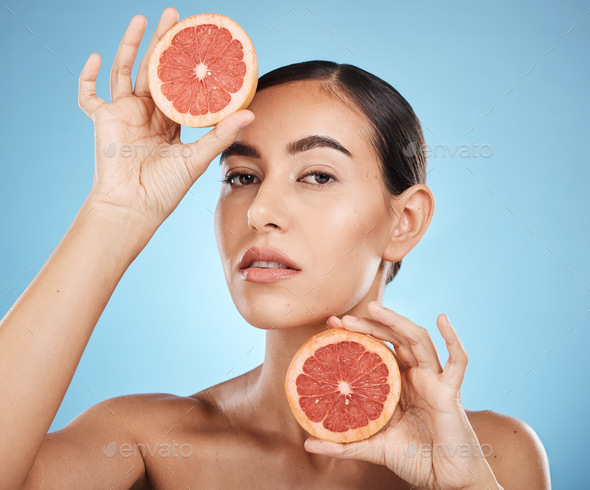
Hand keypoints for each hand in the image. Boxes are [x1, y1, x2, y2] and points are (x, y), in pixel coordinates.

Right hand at [78, 8, 253, 231]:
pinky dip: (88, 77)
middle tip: (174, 16)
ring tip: (143, 19)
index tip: (198, 42)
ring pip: (125, 71)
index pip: (179, 85)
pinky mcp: (103, 120)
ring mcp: (124, 114)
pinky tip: (95, 57)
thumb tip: (251, 112)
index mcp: (169, 122)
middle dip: (163, 43)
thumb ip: (221, 134)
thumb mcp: (197, 158)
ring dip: (131, 45)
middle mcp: (147, 114)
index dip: (187, 64)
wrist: (135, 206)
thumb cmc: (165, 189)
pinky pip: (89, 95)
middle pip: (154, 70)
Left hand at [304, 301, 500, 489]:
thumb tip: (308, 444)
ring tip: (375, 308)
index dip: (358, 333)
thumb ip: (344, 444)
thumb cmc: (414, 459)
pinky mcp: (450, 392)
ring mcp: (433, 381)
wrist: (446, 480)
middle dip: (370, 324)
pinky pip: (457, 362)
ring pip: (418, 340)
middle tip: (343, 319)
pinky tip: (442, 319)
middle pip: (394, 338)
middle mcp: (416, 376)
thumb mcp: (373, 447)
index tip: (331, 324)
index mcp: (398, 384)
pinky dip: (453, 339)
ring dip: (396, 322)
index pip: (377, 348)